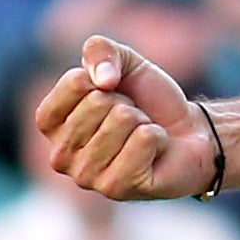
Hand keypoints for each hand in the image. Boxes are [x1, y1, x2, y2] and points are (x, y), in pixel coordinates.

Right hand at [35, 37, 213, 200]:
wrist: (187, 132)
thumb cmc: (148, 101)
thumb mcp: (123, 63)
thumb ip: (100, 50)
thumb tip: (102, 81)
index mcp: (52, 124)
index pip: (74, 83)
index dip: (102, 79)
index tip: (112, 93)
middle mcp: (60, 155)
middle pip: (97, 102)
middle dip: (125, 102)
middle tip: (132, 119)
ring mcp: (86, 176)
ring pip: (121, 121)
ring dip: (142, 121)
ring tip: (142, 134)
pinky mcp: (116, 188)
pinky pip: (142, 140)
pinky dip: (156, 137)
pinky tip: (153, 151)